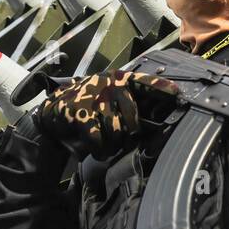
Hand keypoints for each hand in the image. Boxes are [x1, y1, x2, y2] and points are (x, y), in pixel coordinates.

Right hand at [36, 70, 178, 158]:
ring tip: (103, 141)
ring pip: (117, 132)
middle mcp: (109, 86)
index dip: (161, 88)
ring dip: (111, 144)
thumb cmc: (85, 106)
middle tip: (116, 137)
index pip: (144, 82)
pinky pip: (100, 140)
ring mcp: (95, 99)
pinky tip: (93, 146)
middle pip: (132, 120)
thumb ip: (127, 102)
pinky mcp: (81, 114)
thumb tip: (150, 119)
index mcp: (118, 80)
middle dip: (127, 134)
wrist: (52, 112)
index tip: (177, 93)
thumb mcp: (107, 97)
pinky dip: (98, 148)